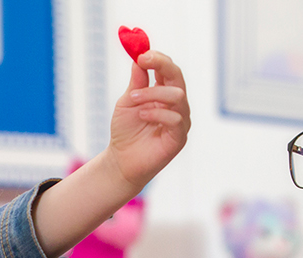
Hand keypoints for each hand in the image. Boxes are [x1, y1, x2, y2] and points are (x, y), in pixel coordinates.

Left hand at [29, 51, 190, 257]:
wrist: (121, 160)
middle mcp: (176, 105)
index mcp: (164, 93)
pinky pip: (175, 118)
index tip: (142, 53)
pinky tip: (142, 115)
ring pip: (177, 96)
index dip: (158, 58)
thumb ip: (136, 82)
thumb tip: (139, 58)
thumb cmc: (125, 131)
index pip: (168, 69)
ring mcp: (180, 120)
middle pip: (178, 78)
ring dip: (153, 93)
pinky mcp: (179, 137)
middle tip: (144, 60)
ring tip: (133, 99)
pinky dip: (157, 112)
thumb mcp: (127, 102)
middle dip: (162, 65)